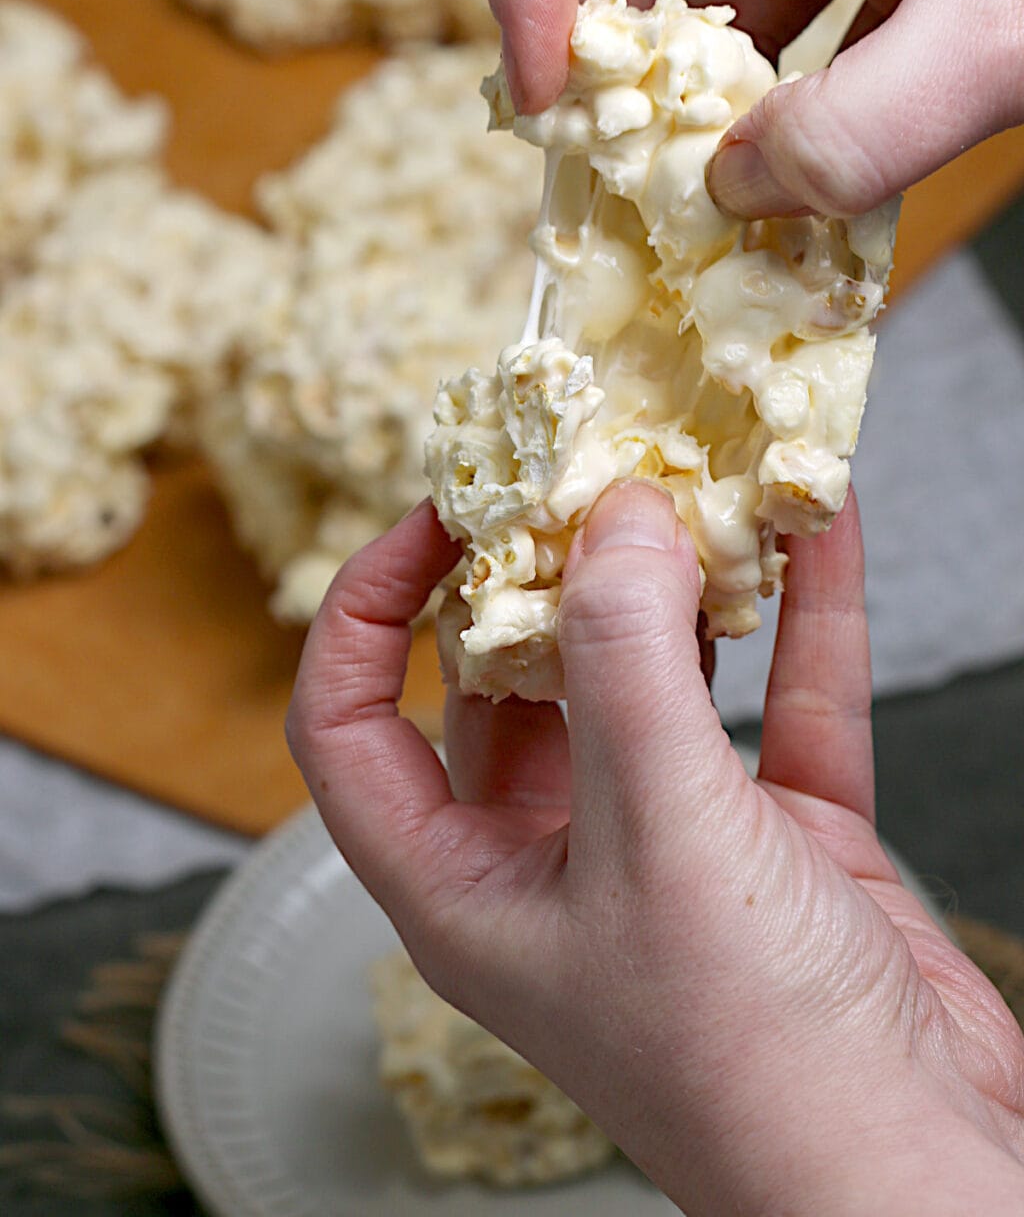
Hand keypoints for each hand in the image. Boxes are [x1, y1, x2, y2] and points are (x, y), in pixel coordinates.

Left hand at [288, 483, 1023, 1214]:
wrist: (915, 1175)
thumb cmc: (753, 1062)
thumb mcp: (660, 836)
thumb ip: (626, 663)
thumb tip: (610, 516)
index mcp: (463, 885)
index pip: (351, 725)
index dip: (367, 610)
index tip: (432, 513)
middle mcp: (554, 856)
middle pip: (513, 679)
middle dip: (546, 570)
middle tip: (583, 469)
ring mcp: (671, 842)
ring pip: (653, 678)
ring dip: (680, 582)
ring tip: (694, 478)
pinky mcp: (779, 837)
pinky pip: (779, 700)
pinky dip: (796, 618)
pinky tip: (814, 531)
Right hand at [486, 0, 1023, 220]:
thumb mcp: (1002, 31)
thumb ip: (859, 128)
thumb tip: (728, 201)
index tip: (542, 90)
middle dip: (597, 40)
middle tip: (588, 160)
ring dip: (676, 91)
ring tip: (670, 186)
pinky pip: (771, 31)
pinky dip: (755, 109)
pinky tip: (763, 177)